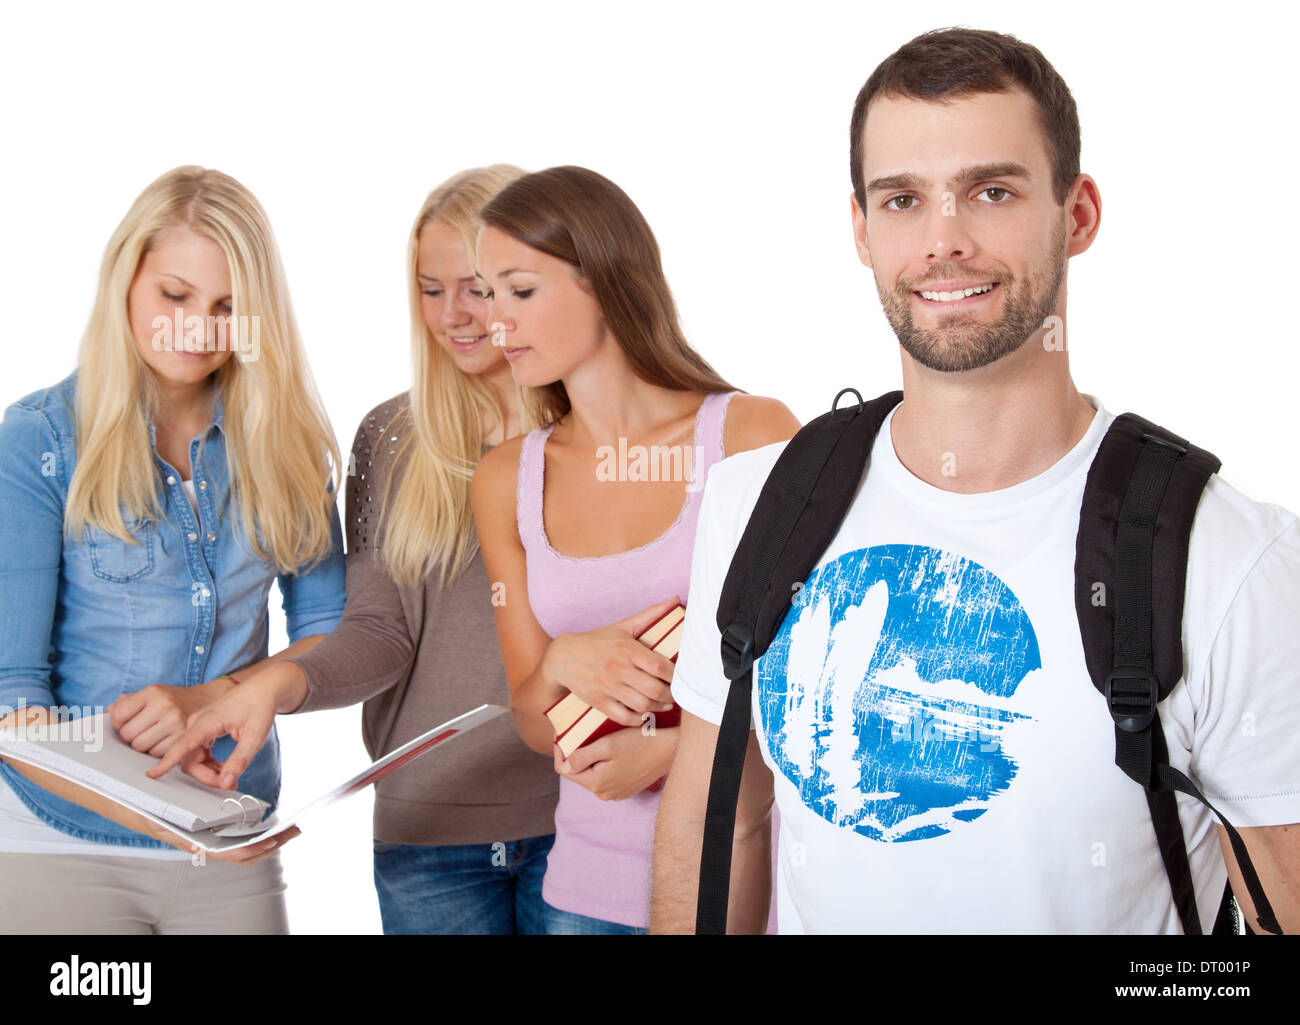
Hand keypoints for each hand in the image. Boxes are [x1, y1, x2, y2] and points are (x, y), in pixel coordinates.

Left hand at [109, 679, 235, 756]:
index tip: (124, 722)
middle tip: (140, 730)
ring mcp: (176, 723)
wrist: (207, 700)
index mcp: (153, 692)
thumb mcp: (152, 693)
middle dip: (130, 736)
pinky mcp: (184, 738)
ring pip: (140, 747)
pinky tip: (163, 740)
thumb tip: (104, 717)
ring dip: (142, 745)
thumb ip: (126, 703)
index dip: (117, 723)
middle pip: (128, 735)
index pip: (118, 715)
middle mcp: (165, 706)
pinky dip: (155, 751)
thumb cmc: (173, 699)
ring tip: (153, 735)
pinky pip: (156, 754)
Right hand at [146, 675, 280, 788]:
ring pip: (193, 759)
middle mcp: (196, 723)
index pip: (182, 746)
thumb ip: (239, 761)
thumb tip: (225, 783)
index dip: (167, 762)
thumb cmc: (259, 706)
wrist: (263, 688)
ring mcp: (197, 726)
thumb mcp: (255, 737)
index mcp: (207, 721)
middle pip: (189, 760)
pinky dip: (209, 764)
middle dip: (207, 776)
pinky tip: (224, 766)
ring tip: (230, 774)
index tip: (152, 774)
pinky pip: (197, 753)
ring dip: (208, 771)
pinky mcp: (202, 730)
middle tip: (230, 783)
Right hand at [151, 824, 302, 866]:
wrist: (142, 813)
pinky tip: (268, 824)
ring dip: (270, 840)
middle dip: (274, 844)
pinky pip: (242, 840)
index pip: (235, 853)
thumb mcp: (167, 820)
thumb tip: (204, 843)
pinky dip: (258, 835)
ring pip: (248, 849)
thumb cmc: (153, 814)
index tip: (274, 839)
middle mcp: (211, 848)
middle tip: (296, 829)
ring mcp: (215, 843)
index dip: (256, 849)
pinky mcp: (217, 836)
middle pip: (249, 854)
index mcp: (202, 846)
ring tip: (290, 827)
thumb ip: (185, 829)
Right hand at [542, 599, 679, 726]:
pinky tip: (644, 714)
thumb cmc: (598, 641)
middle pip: (654, 689)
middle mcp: (618, 668)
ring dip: (658, 707)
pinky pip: (623, 717)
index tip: (682, 679)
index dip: (676, 676)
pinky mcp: (598, 701)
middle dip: (671, 695)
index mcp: (627, 649)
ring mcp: (607, 687)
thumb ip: (651, 615)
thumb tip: (675, 600)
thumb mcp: (623, 626)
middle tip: (676, 695)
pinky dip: (637, 719)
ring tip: (664, 704)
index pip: (660, 666)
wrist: (563, 657)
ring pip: (642, 705)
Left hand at [557, 725, 678, 801]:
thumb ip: (582, 756)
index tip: (560, 733)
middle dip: (576, 753)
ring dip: (590, 758)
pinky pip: (607, 776)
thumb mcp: (608, 745)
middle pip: (579, 772)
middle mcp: (605, 793)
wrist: (670, 750)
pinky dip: (604, 763)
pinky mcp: (626, 789)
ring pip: (593, 773)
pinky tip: (612, 749)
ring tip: (595, 738)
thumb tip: (565, 765)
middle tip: (578, 732)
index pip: (565, 769)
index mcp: (596, 784)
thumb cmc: (640, 743)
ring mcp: (616, 793)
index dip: (559, 750)